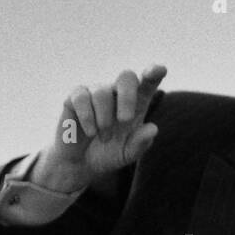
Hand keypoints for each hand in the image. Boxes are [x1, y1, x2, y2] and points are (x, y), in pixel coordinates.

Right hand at [36, 65, 165, 190]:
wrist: (81, 163)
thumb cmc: (109, 154)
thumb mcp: (128, 154)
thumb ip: (141, 143)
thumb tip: (152, 128)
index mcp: (137, 103)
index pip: (148, 82)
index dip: (154, 72)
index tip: (159, 70)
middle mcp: (117, 93)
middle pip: (127, 77)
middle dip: (127, 97)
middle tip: (125, 120)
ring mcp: (96, 93)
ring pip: (102, 92)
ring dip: (104, 119)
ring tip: (103, 138)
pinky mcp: (76, 97)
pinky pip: (82, 98)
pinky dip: (88, 117)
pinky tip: (91, 131)